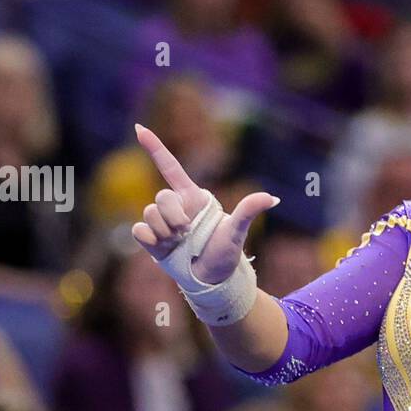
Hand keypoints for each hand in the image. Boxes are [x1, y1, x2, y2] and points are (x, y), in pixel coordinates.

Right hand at [132, 124, 276, 284]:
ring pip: (149, 213)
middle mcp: (176, 207)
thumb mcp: (236, 232)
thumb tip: (272, 198)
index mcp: (193, 198)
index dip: (155, 148)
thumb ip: (248, 210)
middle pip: (161, 196)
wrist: (211, 281)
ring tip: (180, 242)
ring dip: (165, 230)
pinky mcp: (152, 240)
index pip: (170, 168)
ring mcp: (162, 224)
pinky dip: (149, 238)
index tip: (139, 128)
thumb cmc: (226, 255)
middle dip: (174, 215)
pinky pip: (139, 230)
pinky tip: (163, 246)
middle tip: (188, 231)